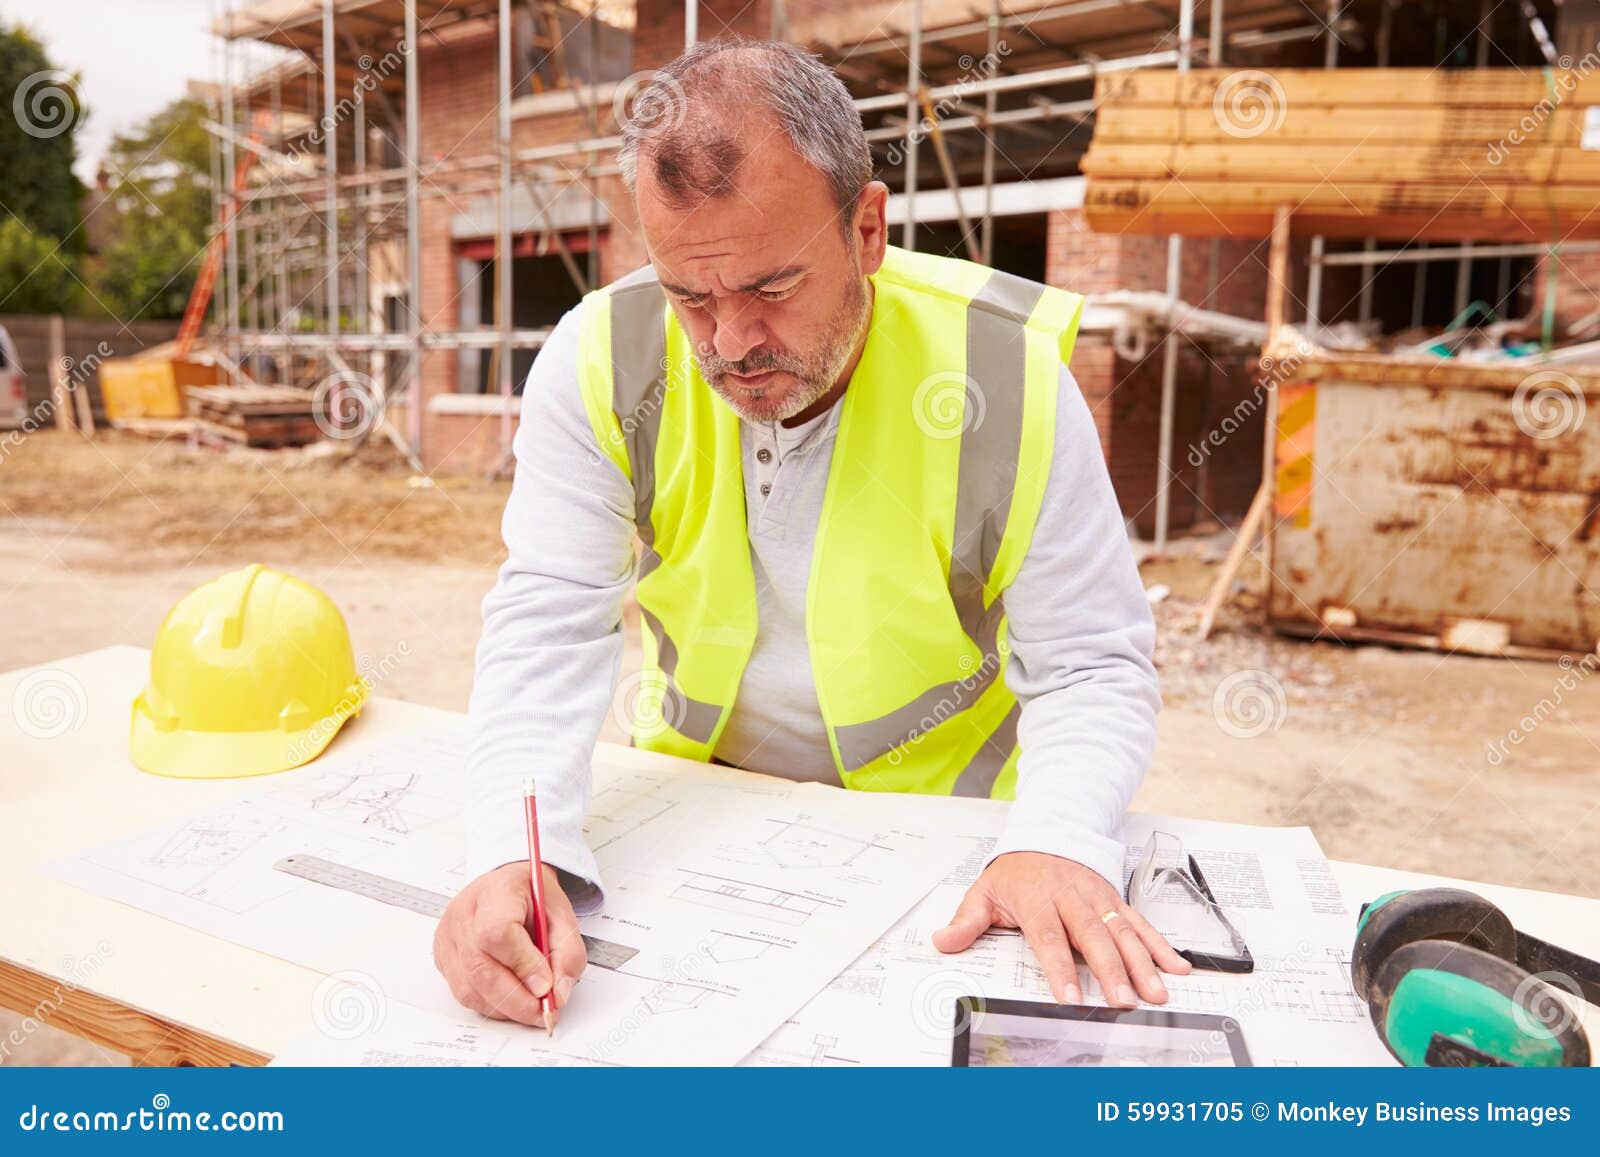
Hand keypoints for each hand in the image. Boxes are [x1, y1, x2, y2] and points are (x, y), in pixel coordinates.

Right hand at [433, 861, 586, 1028]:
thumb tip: (558, 995)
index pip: (498, 933)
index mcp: (497, 891)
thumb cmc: (533, 898)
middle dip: (517, 999)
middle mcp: (463, 913)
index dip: (523, 965)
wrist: (510, 887)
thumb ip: (567, 954)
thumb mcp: (563, 916)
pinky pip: (464, 993)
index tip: (546, 985)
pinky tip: (511, 998)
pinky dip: (491, 1004)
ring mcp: (448, 937)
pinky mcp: (443, 959)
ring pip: (469, 988)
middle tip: (544, 1010)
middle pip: (480, 967)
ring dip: (505, 1007)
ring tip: (531, 1005)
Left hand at [932, 851, 1190, 1006]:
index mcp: (1038, 898)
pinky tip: (1177, 967)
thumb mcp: (984, 892)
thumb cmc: (1016, 871)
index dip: (1061, 968)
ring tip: (1156, 992)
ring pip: (1123, 931)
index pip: (1049, 937)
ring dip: (1143, 963)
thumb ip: (967, 920)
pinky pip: (1142, 923)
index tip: (1071, 996)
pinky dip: (1162, 945)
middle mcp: (1072, 897)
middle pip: (1094, 936)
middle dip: (1111, 970)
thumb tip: (943, 941)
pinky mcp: (1116, 900)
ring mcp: (1099, 898)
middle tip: (1122, 1000)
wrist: (1045, 834)